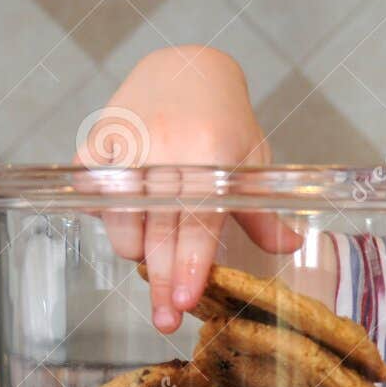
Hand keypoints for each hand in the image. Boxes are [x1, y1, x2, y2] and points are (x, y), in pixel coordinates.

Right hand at [79, 46, 300, 331]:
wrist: (184, 66)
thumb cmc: (224, 119)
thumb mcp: (252, 159)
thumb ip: (262, 210)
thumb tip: (290, 248)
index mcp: (210, 151)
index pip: (196, 222)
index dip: (188, 265)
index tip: (182, 301)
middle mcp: (164, 147)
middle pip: (157, 231)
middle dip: (159, 282)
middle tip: (164, 319)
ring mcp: (125, 143)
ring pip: (120, 220)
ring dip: (136, 250)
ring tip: (153, 261)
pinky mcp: (96, 141)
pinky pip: (94, 197)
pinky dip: (107, 218)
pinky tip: (126, 225)